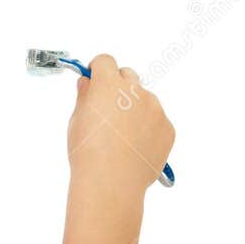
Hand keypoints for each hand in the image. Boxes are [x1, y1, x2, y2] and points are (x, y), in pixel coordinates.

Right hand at [67, 54, 175, 193]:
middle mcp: (136, 92)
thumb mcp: (76, 120)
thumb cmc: (89, 153)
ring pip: (145, 100)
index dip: (98, 70)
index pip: (105, 62)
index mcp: (109, 85)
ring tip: (122, 137)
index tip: (95, 79)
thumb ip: (84, 96)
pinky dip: (148, 129)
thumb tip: (87, 83)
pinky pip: (157, 121)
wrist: (112, 181)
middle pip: (128, 76)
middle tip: (108, 108)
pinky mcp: (168, 128)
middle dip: (118, 86)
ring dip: (135, 109)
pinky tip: (135, 147)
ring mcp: (155, 109)